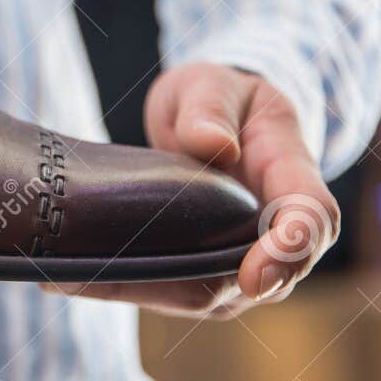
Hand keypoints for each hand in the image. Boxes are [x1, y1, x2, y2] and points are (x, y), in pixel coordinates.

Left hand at [47, 63, 338, 318]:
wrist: (216, 124)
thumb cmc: (219, 99)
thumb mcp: (211, 84)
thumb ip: (210, 109)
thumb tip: (213, 145)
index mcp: (291, 171)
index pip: (312, 218)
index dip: (292, 249)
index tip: (257, 273)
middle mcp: (277, 229)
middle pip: (265, 277)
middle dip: (198, 287)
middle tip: (121, 279)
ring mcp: (246, 259)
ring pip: (214, 296)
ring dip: (149, 293)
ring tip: (74, 278)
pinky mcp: (209, 274)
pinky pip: (177, 293)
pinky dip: (128, 288)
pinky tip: (68, 278)